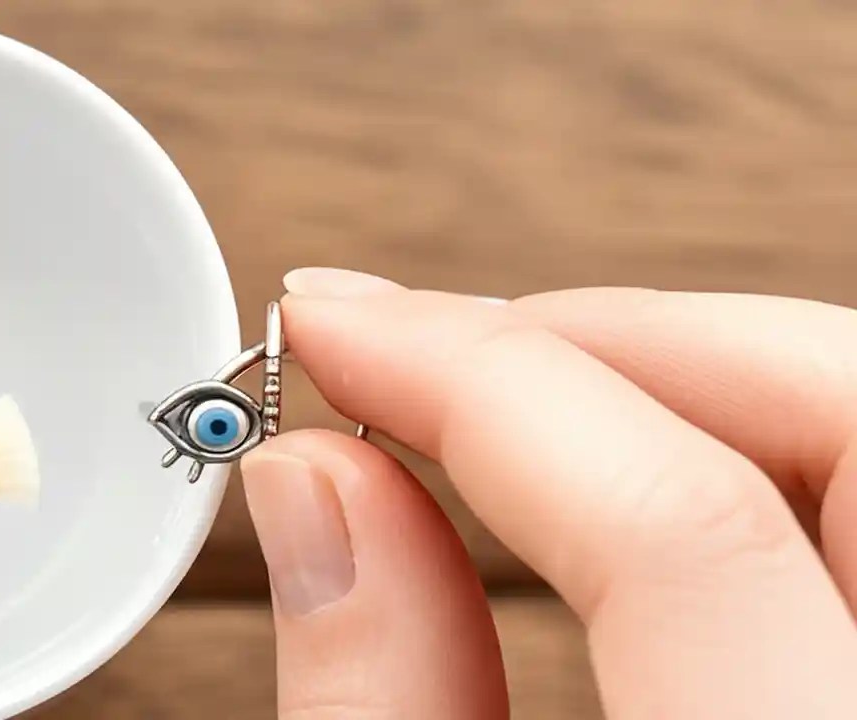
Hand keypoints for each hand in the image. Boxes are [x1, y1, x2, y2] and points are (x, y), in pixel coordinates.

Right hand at [241, 267, 856, 717]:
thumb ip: (376, 699)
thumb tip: (314, 486)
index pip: (676, 523)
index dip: (479, 383)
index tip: (333, 329)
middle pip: (837, 404)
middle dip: (611, 335)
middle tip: (442, 350)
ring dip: (676, 373)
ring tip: (511, 400)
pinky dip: (743, 443)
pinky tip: (615, 471)